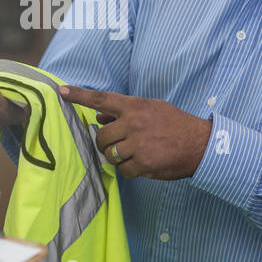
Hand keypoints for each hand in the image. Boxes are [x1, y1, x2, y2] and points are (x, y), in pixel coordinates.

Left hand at [58, 84, 212, 179]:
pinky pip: (122, 170)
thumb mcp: (152, 109)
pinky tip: (141, 164)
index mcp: (135, 106)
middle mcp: (134, 123)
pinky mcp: (143, 163)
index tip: (61, 91)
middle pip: (101, 136)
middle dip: (104, 143)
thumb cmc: (175, 124)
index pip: (101, 98)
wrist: (200, 143)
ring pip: (109, 154)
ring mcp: (137, 144)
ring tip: (132, 154)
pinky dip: (128, 170)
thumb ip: (126, 112)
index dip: (79, 95)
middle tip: (115, 145)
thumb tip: (100, 116)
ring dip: (116, 157)